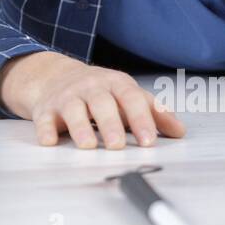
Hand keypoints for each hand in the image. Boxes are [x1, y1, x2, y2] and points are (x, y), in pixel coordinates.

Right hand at [0, 51, 185, 148]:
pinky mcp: (47, 109)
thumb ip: (154, 113)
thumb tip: (180, 132)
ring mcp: (67, 97)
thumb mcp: (128, 96)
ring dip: (80, 128)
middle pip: (102, 104)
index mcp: (116, 84)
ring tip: (87, 146)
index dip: (141, 120)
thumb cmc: (101, 92)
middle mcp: (91, 88)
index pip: (131, 99)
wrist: (55, 77)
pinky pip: (44, 119)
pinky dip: (46, 130)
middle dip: (110, 124)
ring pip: (74, 110)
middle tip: (118, 146)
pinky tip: (49, 142)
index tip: (149, 141)